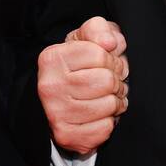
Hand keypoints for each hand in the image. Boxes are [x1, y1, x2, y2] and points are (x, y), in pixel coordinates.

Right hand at [38, 16, 128, 157]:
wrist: (61, 100)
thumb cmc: (80, 65)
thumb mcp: (87, 38)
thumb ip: (99, 30)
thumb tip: (110, 42)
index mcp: (52, 58)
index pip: (100, 54)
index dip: (111, 59)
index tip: (106, 63)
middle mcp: (49, 86)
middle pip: (106, 81)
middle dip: (116, 81)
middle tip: (110, 83)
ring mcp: (55, 113)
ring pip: (108, 105)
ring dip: (115, 102)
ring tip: (106, 97)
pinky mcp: (66, 135)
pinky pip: (105, 128)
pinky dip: (109, 121)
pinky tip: (100, 114)